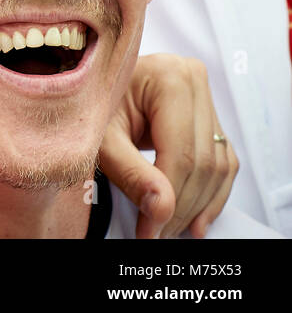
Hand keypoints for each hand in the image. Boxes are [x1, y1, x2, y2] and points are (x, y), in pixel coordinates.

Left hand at [100, 53, 237, 238]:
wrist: (92, 86)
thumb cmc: (91, 103)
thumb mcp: (100, 137)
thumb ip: (129, 172)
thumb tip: (161, 209)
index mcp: (169, 78)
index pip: (181, 153)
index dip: (170, 199)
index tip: (151, 229)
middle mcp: (193, 82)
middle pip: (202, 162)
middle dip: (182, 206)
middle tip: (158, 233)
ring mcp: (204, 97)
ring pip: (217, 166)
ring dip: (198, 205)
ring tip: (172, 229)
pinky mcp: (208, 117)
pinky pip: (221, 163)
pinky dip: (209, 194)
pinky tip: (193, 218)